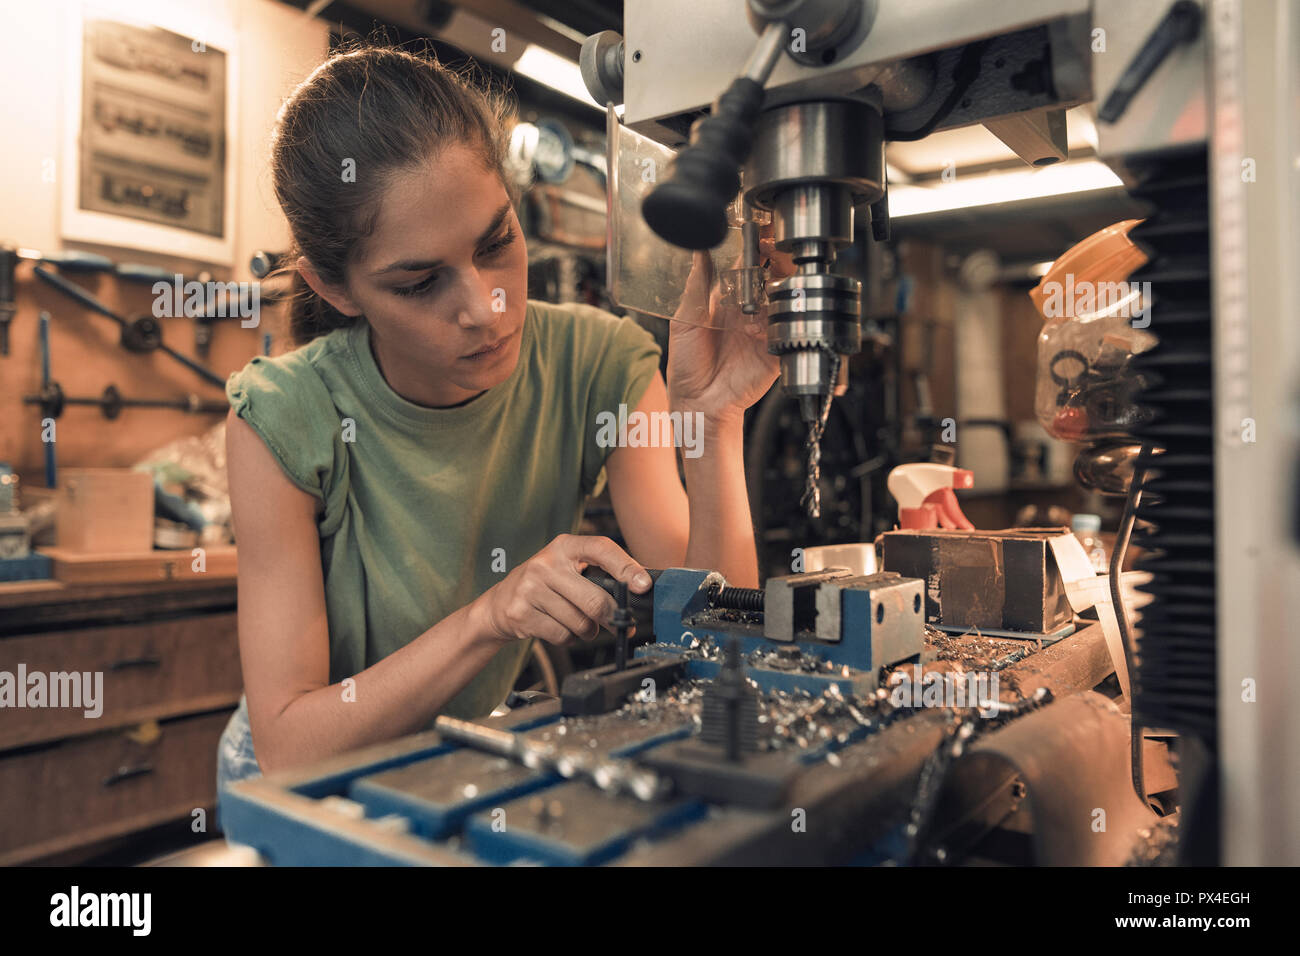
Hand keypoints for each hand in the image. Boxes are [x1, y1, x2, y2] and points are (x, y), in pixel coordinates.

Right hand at [472, 534, 650, 645]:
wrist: (499, 604)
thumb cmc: (545, 585)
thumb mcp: (569, 568)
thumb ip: (601, 573)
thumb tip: (642, 587)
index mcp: (564, 546)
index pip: (602, 549)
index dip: (627, 567)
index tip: (644, 585)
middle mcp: (546, 563)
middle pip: (595, 599)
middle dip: (613, 617)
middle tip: (622, 625)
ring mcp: (531, 588)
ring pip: (581, 623)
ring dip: (589, 630)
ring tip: (578, 622)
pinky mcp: (521, 613)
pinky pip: (563, 636)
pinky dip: (569, 638)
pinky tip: (559, 626)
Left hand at [666, 238, 788, 421]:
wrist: (698, 404)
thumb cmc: (687, 367)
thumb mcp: (684, 321)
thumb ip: (696, 287)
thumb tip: (699, 251)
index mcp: (728, 302)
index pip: (747, 266)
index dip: (754, 247)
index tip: (757, 231)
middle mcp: (750, 312)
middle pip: (772, 276)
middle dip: (776, 257)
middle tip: (772, 245)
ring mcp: (766, 329)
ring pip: (786, 296)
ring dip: (785, 279)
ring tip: (778, 268)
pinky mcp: (778, 349)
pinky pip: (791, 326)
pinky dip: (790, 312)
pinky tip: (781, 303)